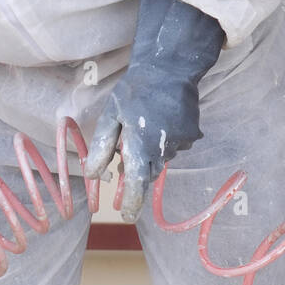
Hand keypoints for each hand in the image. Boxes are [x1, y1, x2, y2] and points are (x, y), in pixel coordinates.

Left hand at [82, 0, 224, 222]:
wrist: (171, 68)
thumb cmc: (135, 90)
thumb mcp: (111, 115)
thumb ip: (102, 147)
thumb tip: (92, 174)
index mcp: (142, 145)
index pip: (136, 183)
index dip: (132, 202)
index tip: (127, 217)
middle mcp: (164, 148)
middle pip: (147, 173)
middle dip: (136, 171)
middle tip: (124, 153)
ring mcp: (181, 143)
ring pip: (160, 160)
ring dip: (149, 153)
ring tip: (140, 129)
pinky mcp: (192, 135)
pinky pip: (173, 148)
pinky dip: (163, 143)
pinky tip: (158, 122)